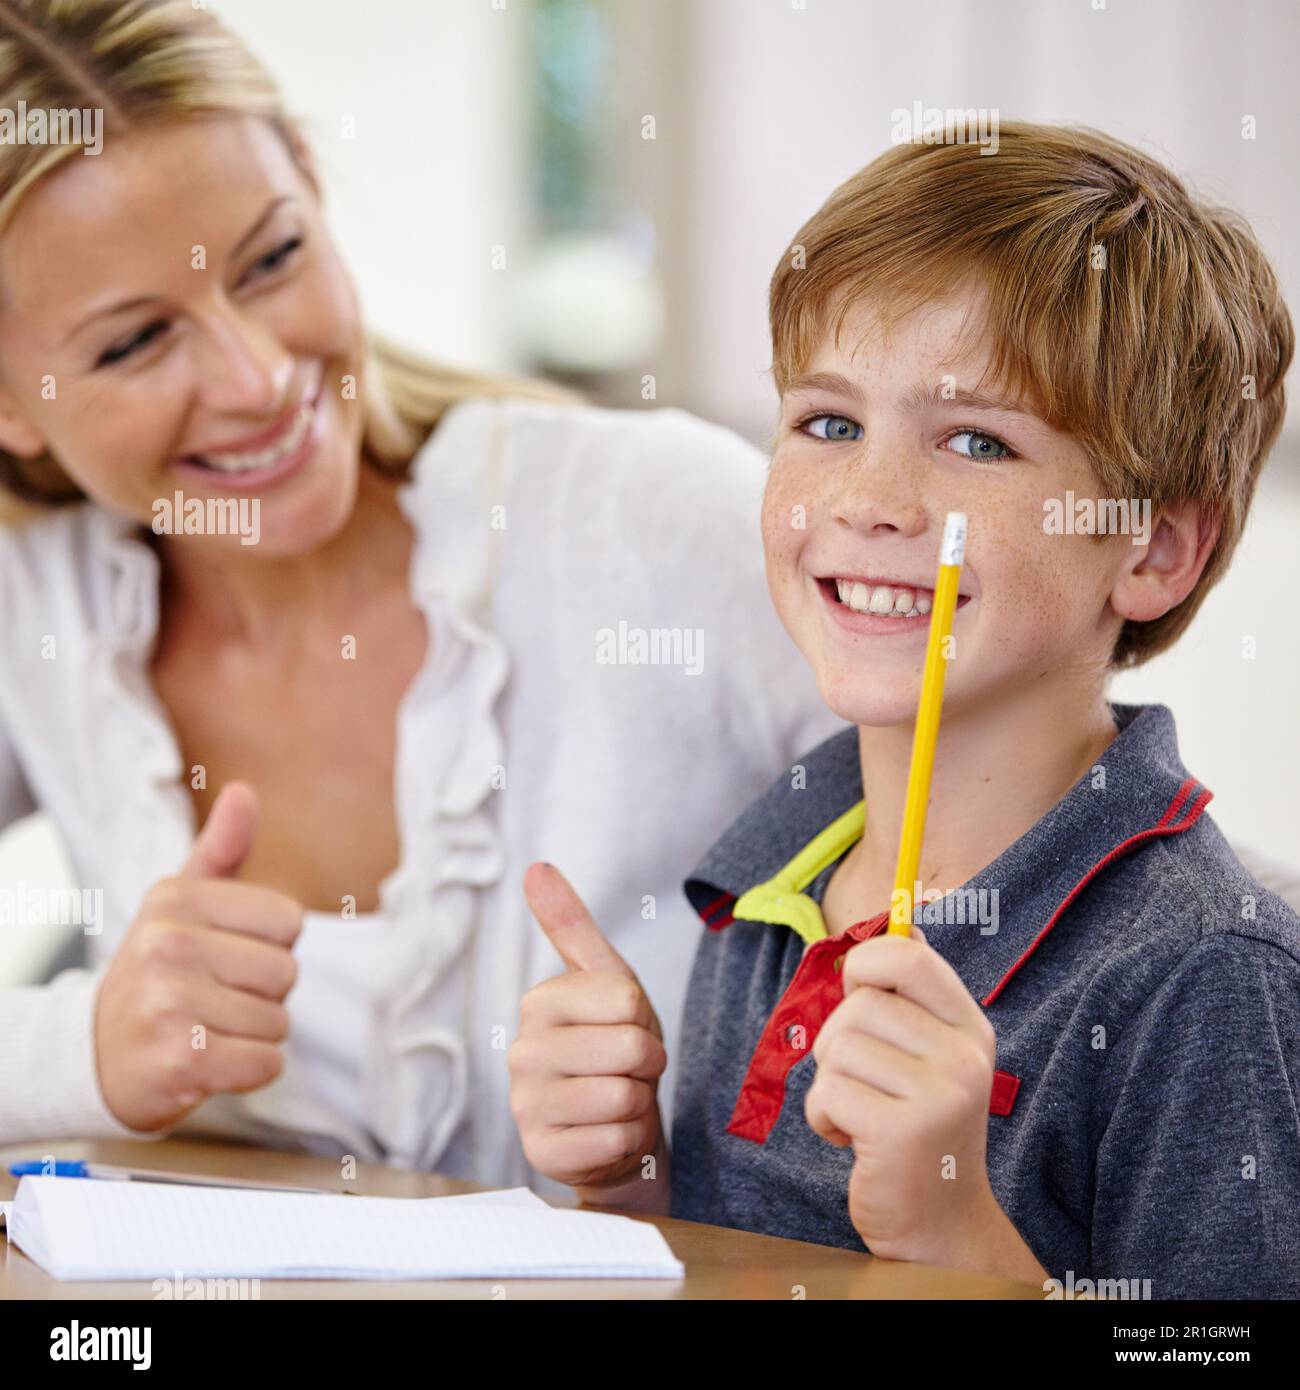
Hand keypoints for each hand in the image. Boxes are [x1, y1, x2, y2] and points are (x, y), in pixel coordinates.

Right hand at [94, 782, 302, 1132]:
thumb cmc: (157, 971)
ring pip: (278, 1021)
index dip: (268, 946)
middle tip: (214, 998)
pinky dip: (250, 1070)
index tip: (224, 955)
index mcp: (176, 900)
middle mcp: (168, 946)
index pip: (289, 922)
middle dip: (263, 994)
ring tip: (207, 1027)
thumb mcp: (179, 904)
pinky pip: (267, 1063)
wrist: (93, 1057)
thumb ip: (220, 848)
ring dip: (254, 1034)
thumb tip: (243, 792)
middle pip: (286, 973)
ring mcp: (171, 1004)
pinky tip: (209, 1060)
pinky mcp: (181, 1061)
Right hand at [508, 863, 667, 1205]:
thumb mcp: (606, 981)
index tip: (626, 1028)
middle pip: (630, 1049)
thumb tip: (535, 867)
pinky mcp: (541, 1155)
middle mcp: (521, 1052)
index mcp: (539, 1003)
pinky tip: (608, 1134)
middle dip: (647, 1062)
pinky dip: (629, 1139)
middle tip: (628, 1069)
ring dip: (639, 1102)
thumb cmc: (613, 1045)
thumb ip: (572, 924)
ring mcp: (526, 1107)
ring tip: (618, 1098)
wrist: (612, 1127)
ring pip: (625, 1097)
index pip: (627, 998)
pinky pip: (618, 1140)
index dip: (643, 1018)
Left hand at [805, 925, 1001, 1264]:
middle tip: (864, 1081)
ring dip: (830, 1084)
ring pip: (837, 1047)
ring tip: (861, 1112)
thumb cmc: (917, 1127)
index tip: (861, 997)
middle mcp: (964, 1056)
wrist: (938, 1222)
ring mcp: (939, 1095)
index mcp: (970, 1026)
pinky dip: (824, 1117)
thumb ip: (912, 995)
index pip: (906, 956)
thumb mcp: (929, 1054)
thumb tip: (901, 922)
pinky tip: (852, 1139)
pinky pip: (827, 1092)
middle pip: (858, 1006)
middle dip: (838, 1042)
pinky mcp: (902, 1133)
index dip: (864, 967)